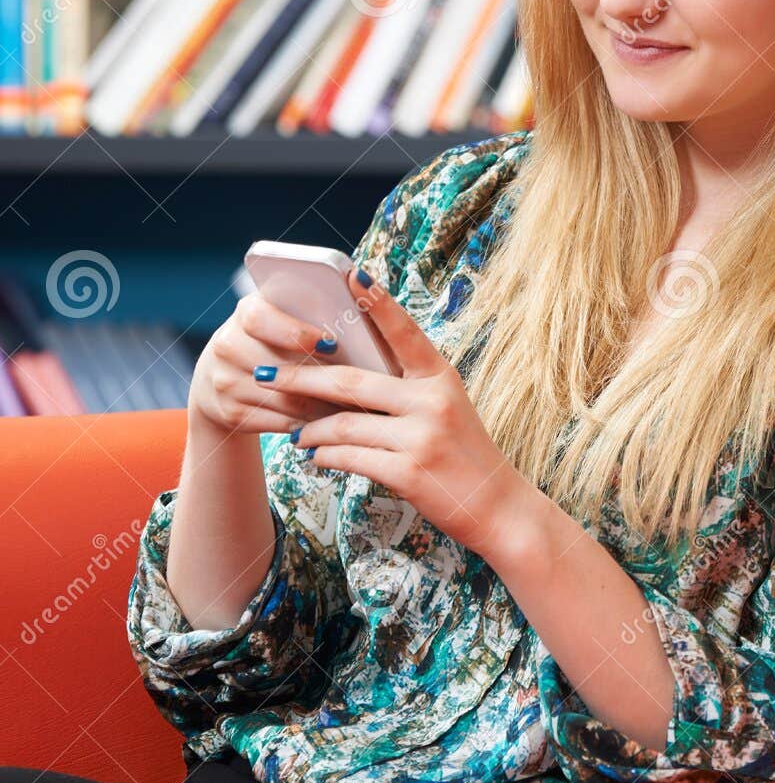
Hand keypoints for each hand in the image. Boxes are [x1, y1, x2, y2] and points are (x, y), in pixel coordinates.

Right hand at [188, 292, 343, 435]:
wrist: (222, 374)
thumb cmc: (271, 338)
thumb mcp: (281, 315)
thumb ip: (310, 309)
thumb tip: (358, 295)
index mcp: (245, 313)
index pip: (260, 320)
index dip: (296, 333)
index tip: (330, 344)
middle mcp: (228, 346)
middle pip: (278, 367)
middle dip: (322, 378)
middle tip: (360, 386)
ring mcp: (225, 382)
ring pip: (285, 400)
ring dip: (324, 406)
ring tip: (357, 407)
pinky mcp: (230, 413)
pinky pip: (280, 422)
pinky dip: (310, 426)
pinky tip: (334, 423)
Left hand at [267, 267, 531, 561]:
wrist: (498, 507)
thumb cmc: (465, 455)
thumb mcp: (448, 409)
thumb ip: (409, 390)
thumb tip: (348, 381)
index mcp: (441, 378)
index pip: (405, 333)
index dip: (379, 303)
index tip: (352, 275)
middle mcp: (432, 402)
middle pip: (351, 383)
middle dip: (301, 378)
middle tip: (267, 373)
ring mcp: (421, 437)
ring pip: (345, 425)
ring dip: (311, 428)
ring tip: (294, 431)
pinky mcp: (409, 473)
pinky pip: (352, 457)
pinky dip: (327, 456)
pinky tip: (316, 456)